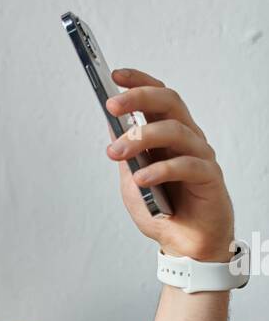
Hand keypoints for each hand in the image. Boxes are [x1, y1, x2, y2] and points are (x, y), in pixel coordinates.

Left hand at [105, 68, 234, 261]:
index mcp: (167, 134)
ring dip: (140, 138)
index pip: (157, 97)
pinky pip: (186, 165)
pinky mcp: (209, 177)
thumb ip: (125, 155)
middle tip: (112, 105)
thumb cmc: (161, 210)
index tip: (114, 75)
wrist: (184, 245)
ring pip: (174, 130)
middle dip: (138, 98)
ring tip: (116, 153)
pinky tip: (141, 179)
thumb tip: (110, 126)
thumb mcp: (131, 181)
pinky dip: (160, 169)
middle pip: (168, 103)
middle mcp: (186, 138)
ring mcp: (200, 155)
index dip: (138, 82)